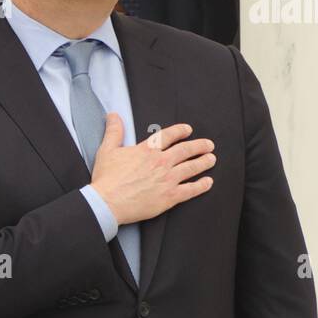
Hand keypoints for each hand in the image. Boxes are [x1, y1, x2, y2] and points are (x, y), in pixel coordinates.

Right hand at [92, 118, 214, 225]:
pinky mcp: (170, 197)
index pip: (169, 135)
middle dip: (200, 146)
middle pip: (186, 150)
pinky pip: (191, 189)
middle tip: (208, 145)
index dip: (181, 131)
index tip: (188, 130)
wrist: (107, 202)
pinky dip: (201, 185)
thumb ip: (114, 131)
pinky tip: (208, 182)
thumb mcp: (107, 150)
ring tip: (211, 159)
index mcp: (147, 150)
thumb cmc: (106, 178)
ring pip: (192, 167)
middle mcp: (161, 162)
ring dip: (204, 162)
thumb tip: (113, 115)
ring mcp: (168, 179)